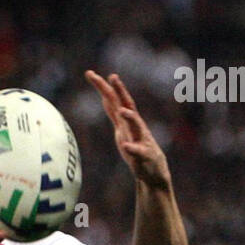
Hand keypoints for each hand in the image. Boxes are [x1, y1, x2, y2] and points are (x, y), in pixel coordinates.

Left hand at [84, 70, 170, 189]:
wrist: (154, 170)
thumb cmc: (136, 147)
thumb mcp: (121, 128)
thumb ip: (114, 113)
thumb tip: (104, 96)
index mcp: (126, 120)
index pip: (115, 99)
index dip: (104, 87)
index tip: (91, 73)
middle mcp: (134, 126)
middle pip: (127, 105)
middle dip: (120, 91)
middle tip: (113, 76)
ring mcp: (141, 139)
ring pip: (136, 126)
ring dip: (130, 117)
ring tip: (121, 111)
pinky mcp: (144, 156)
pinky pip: (138, 152)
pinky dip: (133, 148)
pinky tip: (126, 146)